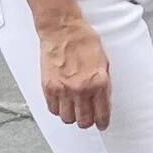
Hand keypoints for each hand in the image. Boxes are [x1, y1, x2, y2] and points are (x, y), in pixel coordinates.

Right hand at [36, 10, 112, 128]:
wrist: (62, 29)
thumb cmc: (82, 40)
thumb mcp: (103, 61)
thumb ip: (103, 83)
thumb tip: (103, 100)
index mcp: (98, 83)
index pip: (102, 114)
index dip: (102, 122)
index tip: (101, 123)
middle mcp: (81, 89)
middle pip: (84, 121)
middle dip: (87, 121)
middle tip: (87, 116)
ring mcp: (63, 89)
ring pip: (67, 118)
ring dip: (71, 115)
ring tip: (73, 108)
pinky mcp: (48, 87)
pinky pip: (53, 109)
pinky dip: (57, 108)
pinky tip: (62, 102)